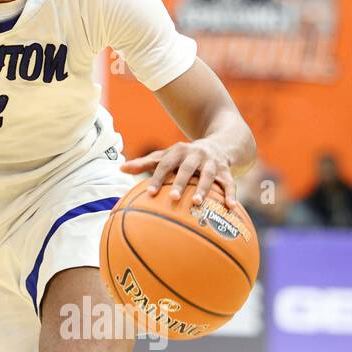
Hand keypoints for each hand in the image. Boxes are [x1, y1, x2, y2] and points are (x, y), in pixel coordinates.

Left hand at [120, 139, 237, 206]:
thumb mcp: (168, 155)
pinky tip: (231, 208)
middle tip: (172, 197)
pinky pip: (230, 183)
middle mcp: (196, 155)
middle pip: (187, 168)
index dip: (156, 177)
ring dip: (203, 188)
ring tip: (197, 203)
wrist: (221, 142)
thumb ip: (146, 163)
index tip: (149, 193)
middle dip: (180, 182)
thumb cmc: (186, 155)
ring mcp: (212, 162)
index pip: (164, 164)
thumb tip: (120, 168)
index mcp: (178, 151)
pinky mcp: (227, 170)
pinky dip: (231, 195)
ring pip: (209, 175)